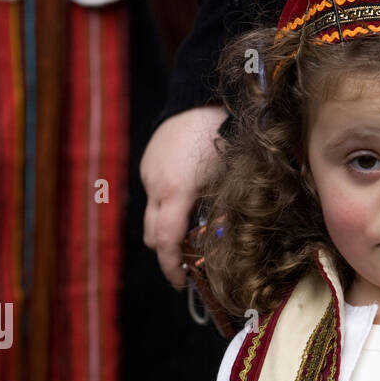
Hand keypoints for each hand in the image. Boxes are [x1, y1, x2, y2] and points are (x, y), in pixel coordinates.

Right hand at [140, 105, 227, 287]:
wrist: (204, 97)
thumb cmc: (226, 138)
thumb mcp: (230, 183)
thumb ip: (222, 217)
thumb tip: (220, 245)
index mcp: (176, 191)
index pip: (165, 242)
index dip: (172, 268)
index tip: (182, 283)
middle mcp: (155, 184)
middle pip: (152, 235)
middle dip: (168, 252)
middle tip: (190, 261)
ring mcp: (148, 171)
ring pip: (152, 214)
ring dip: (168, 227)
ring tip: (193, 226)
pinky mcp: (148, 161)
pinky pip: (154, 193)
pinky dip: (167, 204)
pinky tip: (189, 194)